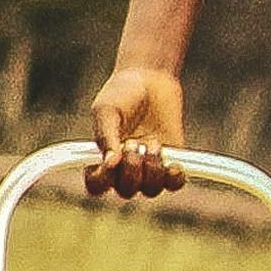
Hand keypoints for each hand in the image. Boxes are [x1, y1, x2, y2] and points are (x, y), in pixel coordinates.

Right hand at [87, 66, 186, 196]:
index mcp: (103, 159)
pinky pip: (173, 184)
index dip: (102, 181)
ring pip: (150, 190)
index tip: (110, 162)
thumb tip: (109, 163)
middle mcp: (124, 169)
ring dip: (152, 169)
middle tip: (134, 143)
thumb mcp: (107, 111)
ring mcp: (148, 168)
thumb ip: (105, 137)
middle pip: (126, 191)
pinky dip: (174, 178)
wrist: (151, 79)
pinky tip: (173, 164)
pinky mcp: (171, 161)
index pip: (96, 186)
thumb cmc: (123, 94)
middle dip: (131, 170)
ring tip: (153, 143)